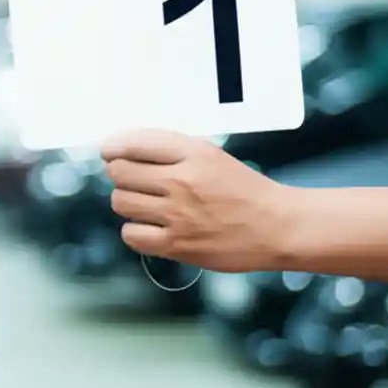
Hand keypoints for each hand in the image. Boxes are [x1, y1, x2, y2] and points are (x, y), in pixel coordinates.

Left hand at [100, 129, 295, 272]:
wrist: (277, 227)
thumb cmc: (243, 190)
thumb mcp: (211, 155)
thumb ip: (170, 149)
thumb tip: (122, 148)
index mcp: (193, 153)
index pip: (133, 142)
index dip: (113, 147)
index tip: (110, 151)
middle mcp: (182, 182)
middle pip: (119, 172)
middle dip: (121, 174)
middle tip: (136, 180)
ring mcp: (178, 215)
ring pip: (121, 202)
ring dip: (128, 201)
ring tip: (147, 203)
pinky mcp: (177, 245)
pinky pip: (131, 235)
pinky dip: (135, 231)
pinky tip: (151, 226)